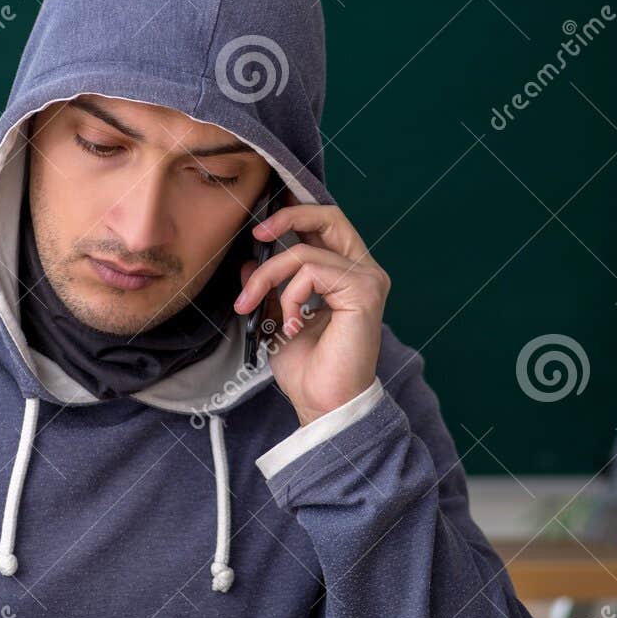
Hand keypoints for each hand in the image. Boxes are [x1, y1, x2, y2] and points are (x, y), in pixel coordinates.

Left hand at [234, 201, 389, 426]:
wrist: (323, 403)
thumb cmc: (308, 369)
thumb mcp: (276, 317)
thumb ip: (270, 287)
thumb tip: (249, 261)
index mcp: (347, 275)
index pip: (326, 225)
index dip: (295, 214)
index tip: (260, 227)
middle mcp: (364, 271)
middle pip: (329, 216)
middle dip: (287, 217)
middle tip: (257, 233)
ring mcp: (367, 279)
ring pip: (304, 251)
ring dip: (268, 276)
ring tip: (253, 306)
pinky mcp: (364, 291)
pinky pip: (312, 272)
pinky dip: (289, 296)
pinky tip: (292, 326)